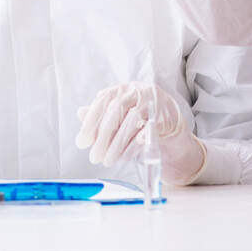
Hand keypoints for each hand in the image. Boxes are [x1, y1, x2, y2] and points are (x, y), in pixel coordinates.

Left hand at [75, 82, 207, 185]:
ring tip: (107, 161)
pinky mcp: (166, 119)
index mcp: (124, 89)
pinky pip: (147, 132)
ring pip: (131, 121)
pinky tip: (124, 158)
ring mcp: (154, 103)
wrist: (171, 129)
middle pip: (116, 110)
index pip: (103, 100)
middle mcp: (139, 91)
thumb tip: (80, 112)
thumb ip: (100, 116)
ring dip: (117, 145)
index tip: (82, 142)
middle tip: (94, 157)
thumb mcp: (118, 118)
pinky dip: (133, 147)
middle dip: (102, 137)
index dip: (90, 122)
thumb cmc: (140, 122)